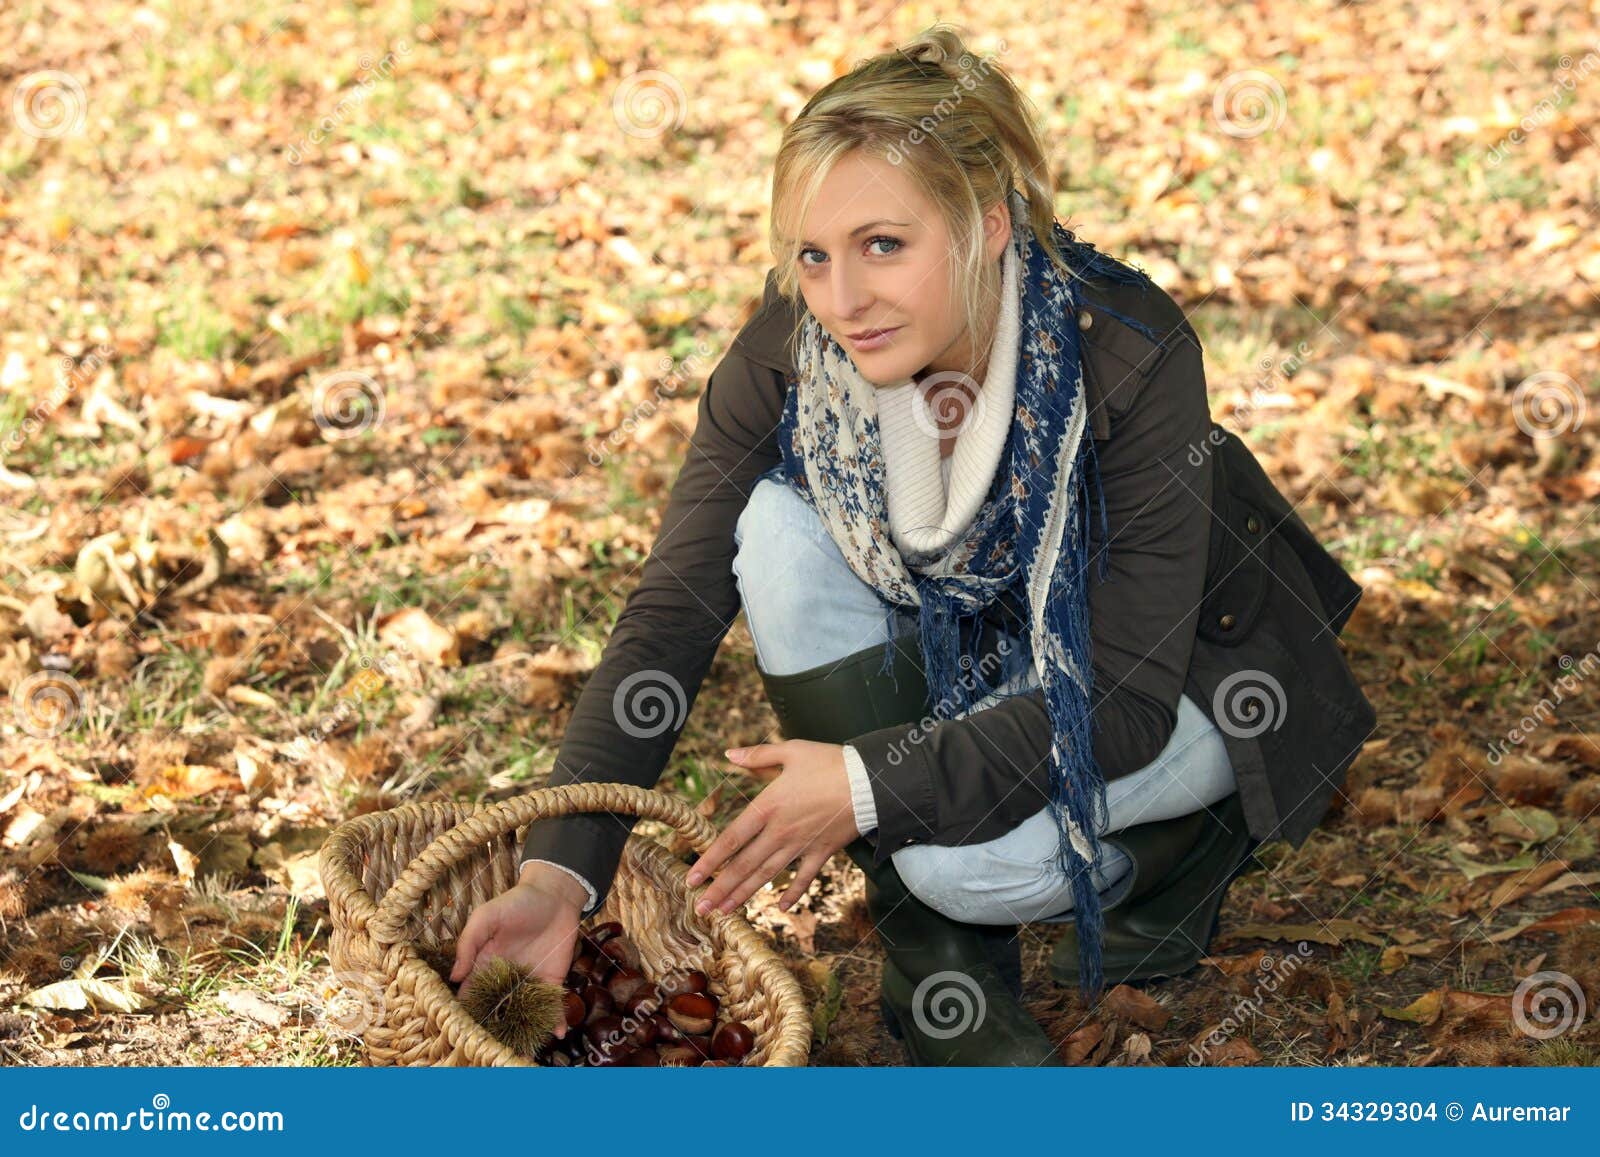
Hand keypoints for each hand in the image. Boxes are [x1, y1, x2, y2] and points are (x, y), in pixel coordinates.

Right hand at [450, 862, 587, 1038]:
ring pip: (524, 1013)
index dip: (466, 1012)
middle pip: (497, 1010)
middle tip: (491, 1052)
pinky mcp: (553, 981)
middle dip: (494, 1030)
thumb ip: (469, 943)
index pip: (471, 994)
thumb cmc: (517, 902)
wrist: (555, 894)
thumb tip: (455, 976)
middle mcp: (506, 978)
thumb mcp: (486, 917)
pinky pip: (553, 1005)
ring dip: (524, 1032)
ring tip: (521, 1053)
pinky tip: (557, 1034)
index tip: (461, 1033)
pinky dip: (556, 1020)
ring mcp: (529, 981)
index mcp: (484, 965)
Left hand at [684, 740, 859, 916]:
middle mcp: (780, 832)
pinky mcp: (822, 851)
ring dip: (745, 895)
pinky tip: (781, 907)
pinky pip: (804, 878)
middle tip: (702, 909)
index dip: (709, 861)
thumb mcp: (791, 751)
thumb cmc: (829, 762)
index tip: (692, 878)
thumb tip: (729, 754)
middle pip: (744, 866)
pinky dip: (793, 893)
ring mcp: (801, 845)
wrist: (870, 781)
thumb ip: (757, 756)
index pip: (731, 839)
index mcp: (768, 807)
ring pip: (767, 875)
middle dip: (720, 890)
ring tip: (726, 912)